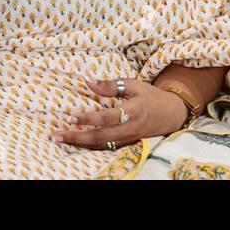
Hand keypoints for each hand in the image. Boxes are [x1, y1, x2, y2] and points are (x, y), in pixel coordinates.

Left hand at [53, 77, 189, 150]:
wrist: (171, 114)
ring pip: (102, 145)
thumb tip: (88, 81)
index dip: (89, 118)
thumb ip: (111, 85)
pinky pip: (107, 148)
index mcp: (133, 110)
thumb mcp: (134, 85)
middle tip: (58, 135)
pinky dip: (91, 147)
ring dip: (81, 144)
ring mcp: (129, 138)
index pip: (108, 116)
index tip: (71, 117)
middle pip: (101, 135)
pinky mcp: (128, 143)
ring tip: (63, 140)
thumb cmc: (151, 96)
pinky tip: (78, 144)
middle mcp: (131, 127)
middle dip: (78, 137)